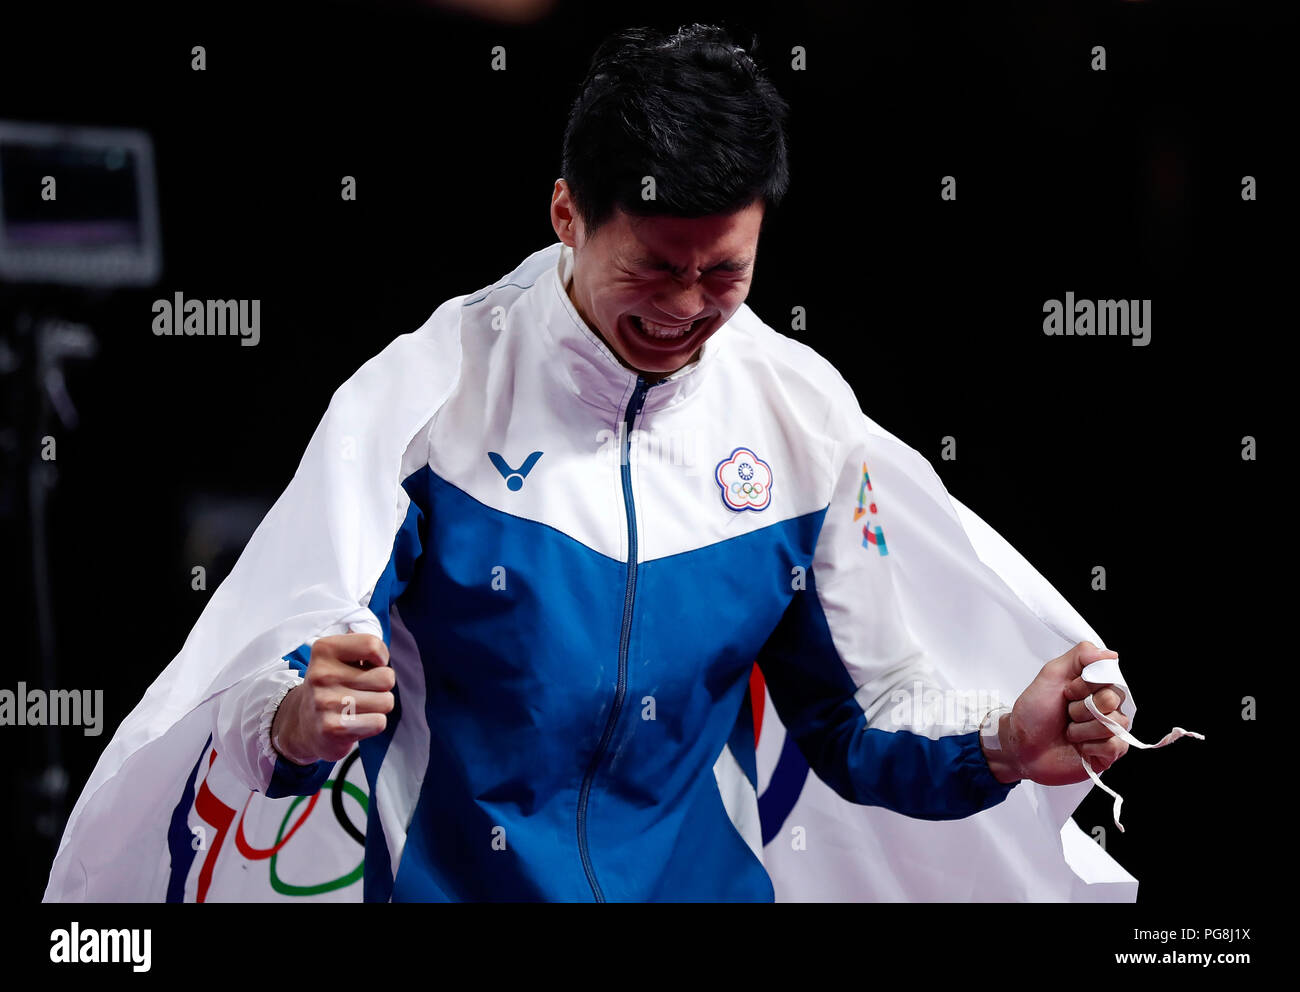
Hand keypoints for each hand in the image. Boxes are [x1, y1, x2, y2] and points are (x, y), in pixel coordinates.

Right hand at [270, 633, 395, 764]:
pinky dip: (373, 724)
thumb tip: (381, 653)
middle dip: (382, 686)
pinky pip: (379, 722)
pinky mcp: (333, 728)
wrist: (305, 725)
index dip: (381, 658)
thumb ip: (363, 647)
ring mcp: (325, 702)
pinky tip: (356, 721)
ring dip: (379, 706)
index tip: (371, 666)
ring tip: (359, 706)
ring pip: (386, 701)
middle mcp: (322, 674)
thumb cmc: (334, 686)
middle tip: (363, 690)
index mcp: (324, 649)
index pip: (372, 645)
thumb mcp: (340, 657)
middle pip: (386, 677)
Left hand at [990, 641, 1130, 785]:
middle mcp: (1105, 706)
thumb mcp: (1050, 675)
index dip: (1085, 686)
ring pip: (1115, 723)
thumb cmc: (1033, 712)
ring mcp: (1109, 730)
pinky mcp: (1109, 753)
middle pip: (1112, 699)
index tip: (1066, 692)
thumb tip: (1110, 654)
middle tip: (1066, 713)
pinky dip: (1091, 746)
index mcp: (1093, 686)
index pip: (1109, 676)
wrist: (1021, 746)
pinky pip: (1115, 745)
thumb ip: (1079, 656)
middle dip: (1082, 708)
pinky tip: (1079, 747)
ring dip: (1083, 729)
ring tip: (1069, 731)